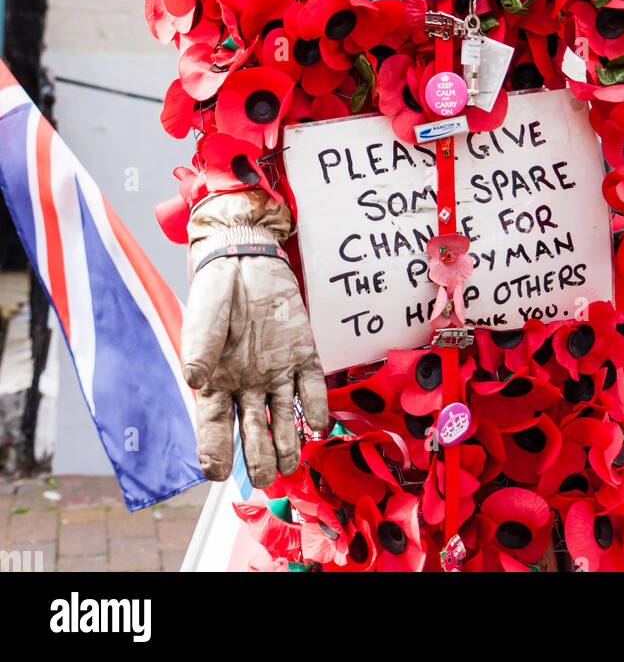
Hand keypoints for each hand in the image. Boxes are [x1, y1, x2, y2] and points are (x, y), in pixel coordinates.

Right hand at [182, 189, 328, 487]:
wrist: (247, 258)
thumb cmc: (217, 290)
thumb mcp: (203, 314)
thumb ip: (200, 346)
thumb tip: (194, 380)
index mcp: (216, 383)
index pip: (213, 429)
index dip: (214, 453)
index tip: (217, 473)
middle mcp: (247, 386)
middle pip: (253, 433)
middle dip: (259, 458)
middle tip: (264, 476)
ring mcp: (277, 373)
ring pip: (285, 420)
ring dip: (288, 444)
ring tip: (290, 463)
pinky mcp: (303, 356)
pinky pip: (312, 388)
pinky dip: (316, 410)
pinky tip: (317, 425)